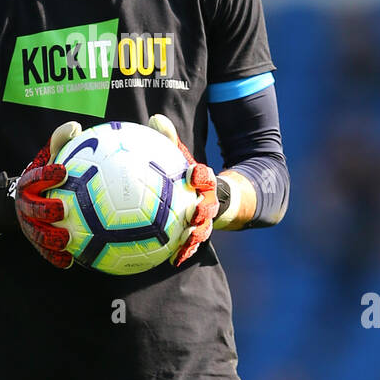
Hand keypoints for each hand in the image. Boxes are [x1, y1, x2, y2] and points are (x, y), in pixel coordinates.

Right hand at [14, 121, 81, 268]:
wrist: (18, 201)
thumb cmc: (42, 176)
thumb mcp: (47, 157)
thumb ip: (60, 142)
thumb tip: (76, 126)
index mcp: (28, 182)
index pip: (35, 177)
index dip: (46, 175)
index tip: (62, 171)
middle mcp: (25, 204)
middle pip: (32, 208)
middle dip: (46, 209)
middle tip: (63, 209)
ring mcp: (28, 224)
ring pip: (37, 233)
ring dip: (51, 239)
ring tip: (67, 241)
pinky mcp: (34, 240)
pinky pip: (44, 252)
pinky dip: (55, 258)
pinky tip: (70, 262)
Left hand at [147, 113, 218, 266]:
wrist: (223, 197)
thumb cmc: (194, 174)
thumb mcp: (184, 155)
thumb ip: (171, 140)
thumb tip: (155, 118)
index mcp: (207, 182)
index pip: (207, 177)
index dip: (202, 175)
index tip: (195, 173)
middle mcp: (210, 203)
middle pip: (209, 207)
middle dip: (203, 211)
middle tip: (194, 214)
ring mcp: (207, 221)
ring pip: (204, 230)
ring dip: (195, 237)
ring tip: (185, 243)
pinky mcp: (199, 235)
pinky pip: (191, 245)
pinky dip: (183, 252)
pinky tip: (172, 260)